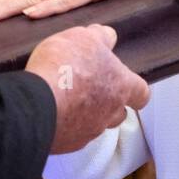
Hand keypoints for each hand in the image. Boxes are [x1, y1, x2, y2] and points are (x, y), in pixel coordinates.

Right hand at [25, 23, 150, 153]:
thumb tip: (107, 35)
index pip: (141, 93)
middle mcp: (110, 113)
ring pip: (96, 125)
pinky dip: (65, 125)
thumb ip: (99, 36)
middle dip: (108, 103)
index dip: (135, 89)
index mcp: (120, 86)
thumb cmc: (64, 69)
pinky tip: (51, 111)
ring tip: (67, 100)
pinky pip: (72, 134)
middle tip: (89, 89)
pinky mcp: (68, 143)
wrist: (37, 104)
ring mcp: (89, 131)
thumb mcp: (83, 38)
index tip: (129, 85)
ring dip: (85, 114)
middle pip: (119, 112)